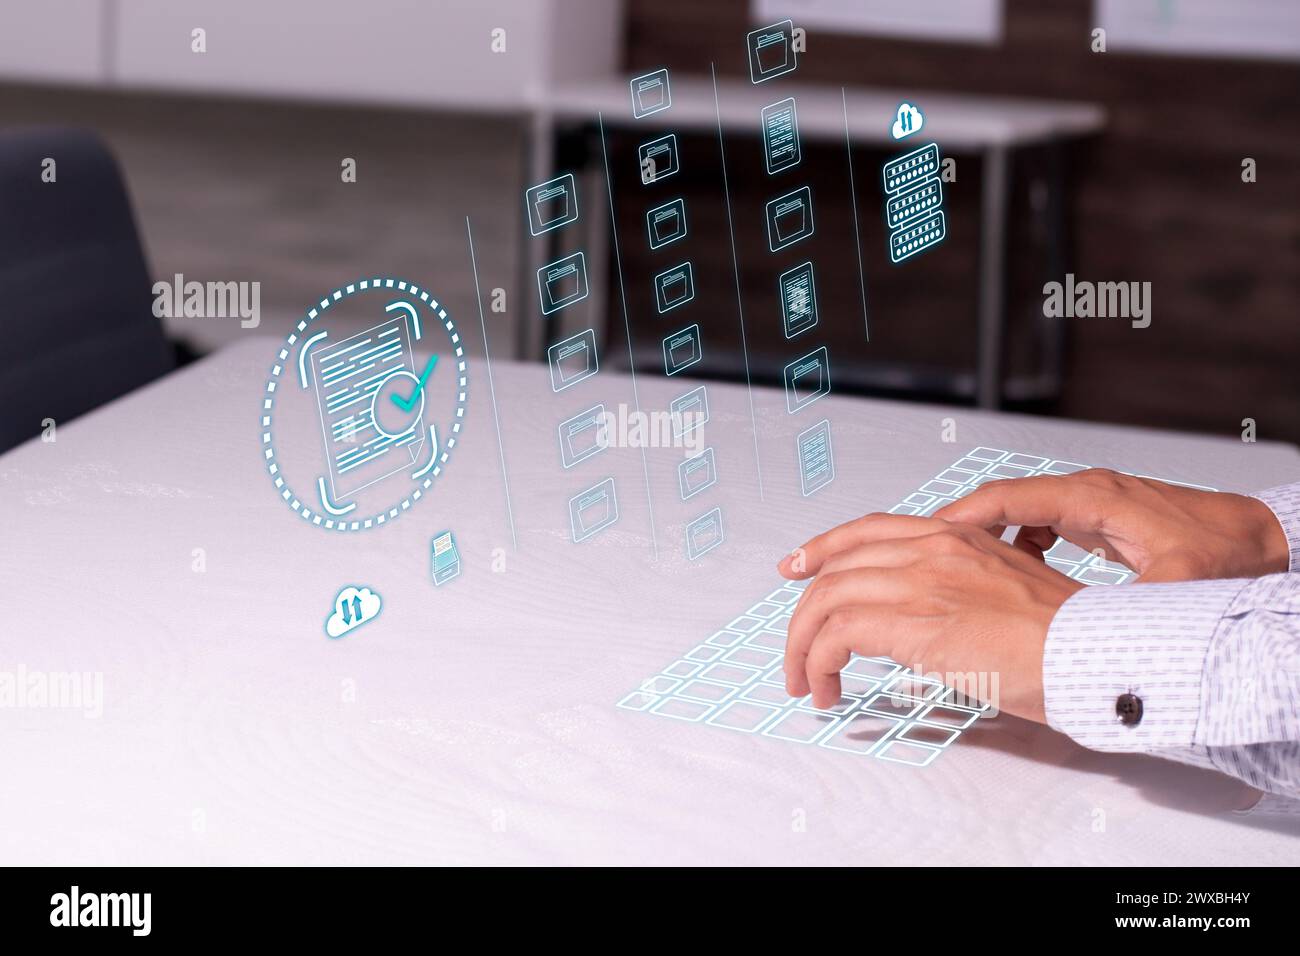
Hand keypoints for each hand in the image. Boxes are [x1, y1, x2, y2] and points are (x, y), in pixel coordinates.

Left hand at [777, 515, 1082, 722]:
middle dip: (804, 612)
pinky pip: (835, 634)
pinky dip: (818, 661)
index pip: (869, 529)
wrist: (1094, 652)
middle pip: (837, 568)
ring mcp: (921, 580)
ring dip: (804, 646)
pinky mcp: (914, 621)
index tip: (798, 567)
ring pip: (826, 600)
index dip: (823, 548)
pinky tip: (828, 687)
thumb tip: (926, 621)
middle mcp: (932, 548)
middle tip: (796, 648)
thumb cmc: (1067, 637)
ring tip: (807, 681)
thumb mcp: (1008, 591)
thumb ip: (960, 590)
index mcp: (955, 535)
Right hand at [934, 469, 1288, 582]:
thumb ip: (1128, 608)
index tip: (928, 532)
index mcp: (1094, 499)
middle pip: (1004, 500)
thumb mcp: (1176, 585)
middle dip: (961, 524)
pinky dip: (1017, 543)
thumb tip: (1090, 633)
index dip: (963, 515)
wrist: (1264, 542)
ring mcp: (1092, 504)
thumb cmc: (1227, 554)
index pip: (1010, 497)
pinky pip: (1040, 524)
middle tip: (925, 553)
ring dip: (987, 536)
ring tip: (960, 568)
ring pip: (1020, 512)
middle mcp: (1087, 493)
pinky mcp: (1099, 520)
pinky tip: (1014, 571)